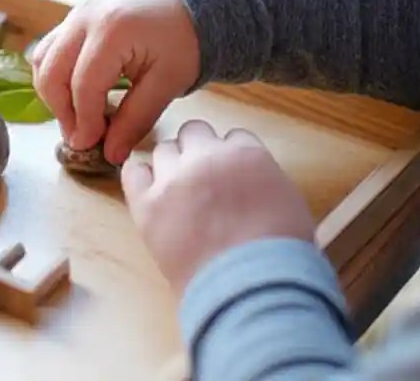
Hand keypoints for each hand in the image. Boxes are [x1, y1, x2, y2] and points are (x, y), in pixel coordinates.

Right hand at [30, 0, 200, 163]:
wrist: (190, 6)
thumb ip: (136, 119)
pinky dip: (56, 76)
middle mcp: (85, 17)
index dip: (84, 122)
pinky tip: (77, 95)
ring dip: (54, 94)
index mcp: (112, 30)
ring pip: (43, 60)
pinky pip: (50, 49)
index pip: (84, 86)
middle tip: (82, 137)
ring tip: (79, 118)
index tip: (91, 146)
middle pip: (52, 73)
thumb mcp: (167, 83)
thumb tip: (111, 155)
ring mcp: (76, 13)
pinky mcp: (74, 16)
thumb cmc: (185, 41)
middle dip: (63, 111)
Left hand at [122, 120, 316, 294]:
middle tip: (204, 179)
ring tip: (179, 192)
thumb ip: (264, 178)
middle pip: (194, 132)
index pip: (232, 136)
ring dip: (171, 165)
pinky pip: (132, 173)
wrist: (249, 287)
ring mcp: (174, 179)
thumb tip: (252, 180)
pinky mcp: (147, 206)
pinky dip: (140, 177)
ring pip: (163, 149)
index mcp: (246, 153)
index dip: (231, 155)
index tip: (231, 174)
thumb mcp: (287, 202)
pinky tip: (150, 191)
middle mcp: (207, 157)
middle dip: (199, 151)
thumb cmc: (279, 253)